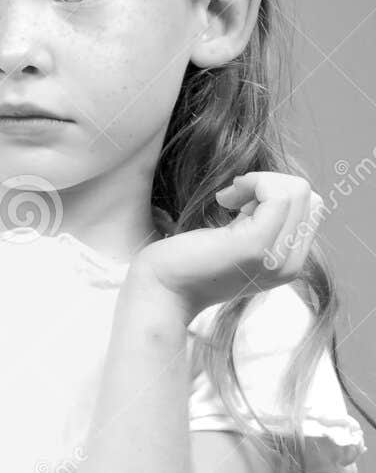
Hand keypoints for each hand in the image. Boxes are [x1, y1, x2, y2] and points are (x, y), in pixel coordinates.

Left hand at [127, 171, 323, 318]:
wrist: (161, 291)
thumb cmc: (188, 260)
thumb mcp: (237, 241)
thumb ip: (263, 224)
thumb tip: (276, 188)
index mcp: (288, 263)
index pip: (311, 207)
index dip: (275, 192)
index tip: (238, 202)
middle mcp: (290, 265)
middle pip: (307, 196)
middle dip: (268, 183)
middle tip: (231, 198)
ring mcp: (275, 257)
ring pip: (296, 192)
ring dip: (258, 181)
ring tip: (226, 198)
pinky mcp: (254, 246)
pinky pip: (277, 196)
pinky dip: (252, 182)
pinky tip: (223, 198)